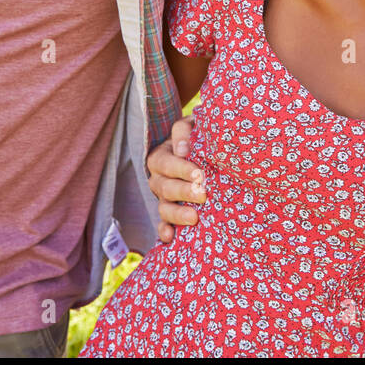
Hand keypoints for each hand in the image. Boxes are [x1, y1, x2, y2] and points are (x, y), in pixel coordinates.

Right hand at [146, 117, 204, 243]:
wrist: (207, 153)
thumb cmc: (199, 137)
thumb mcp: (192, 126)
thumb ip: (185, 131)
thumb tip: (183, 150)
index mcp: (161, 157)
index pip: (166, 164)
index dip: (182, 169)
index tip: (200, 174)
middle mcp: (158, 179)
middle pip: (165, 188)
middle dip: (184, 192)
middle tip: (203, 194)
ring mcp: (163, 199)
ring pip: (163, 208)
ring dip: (177, 214)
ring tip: (194, 218)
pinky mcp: (169, 214)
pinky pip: (163, 225)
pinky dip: (165, 232)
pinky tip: (171, 238)